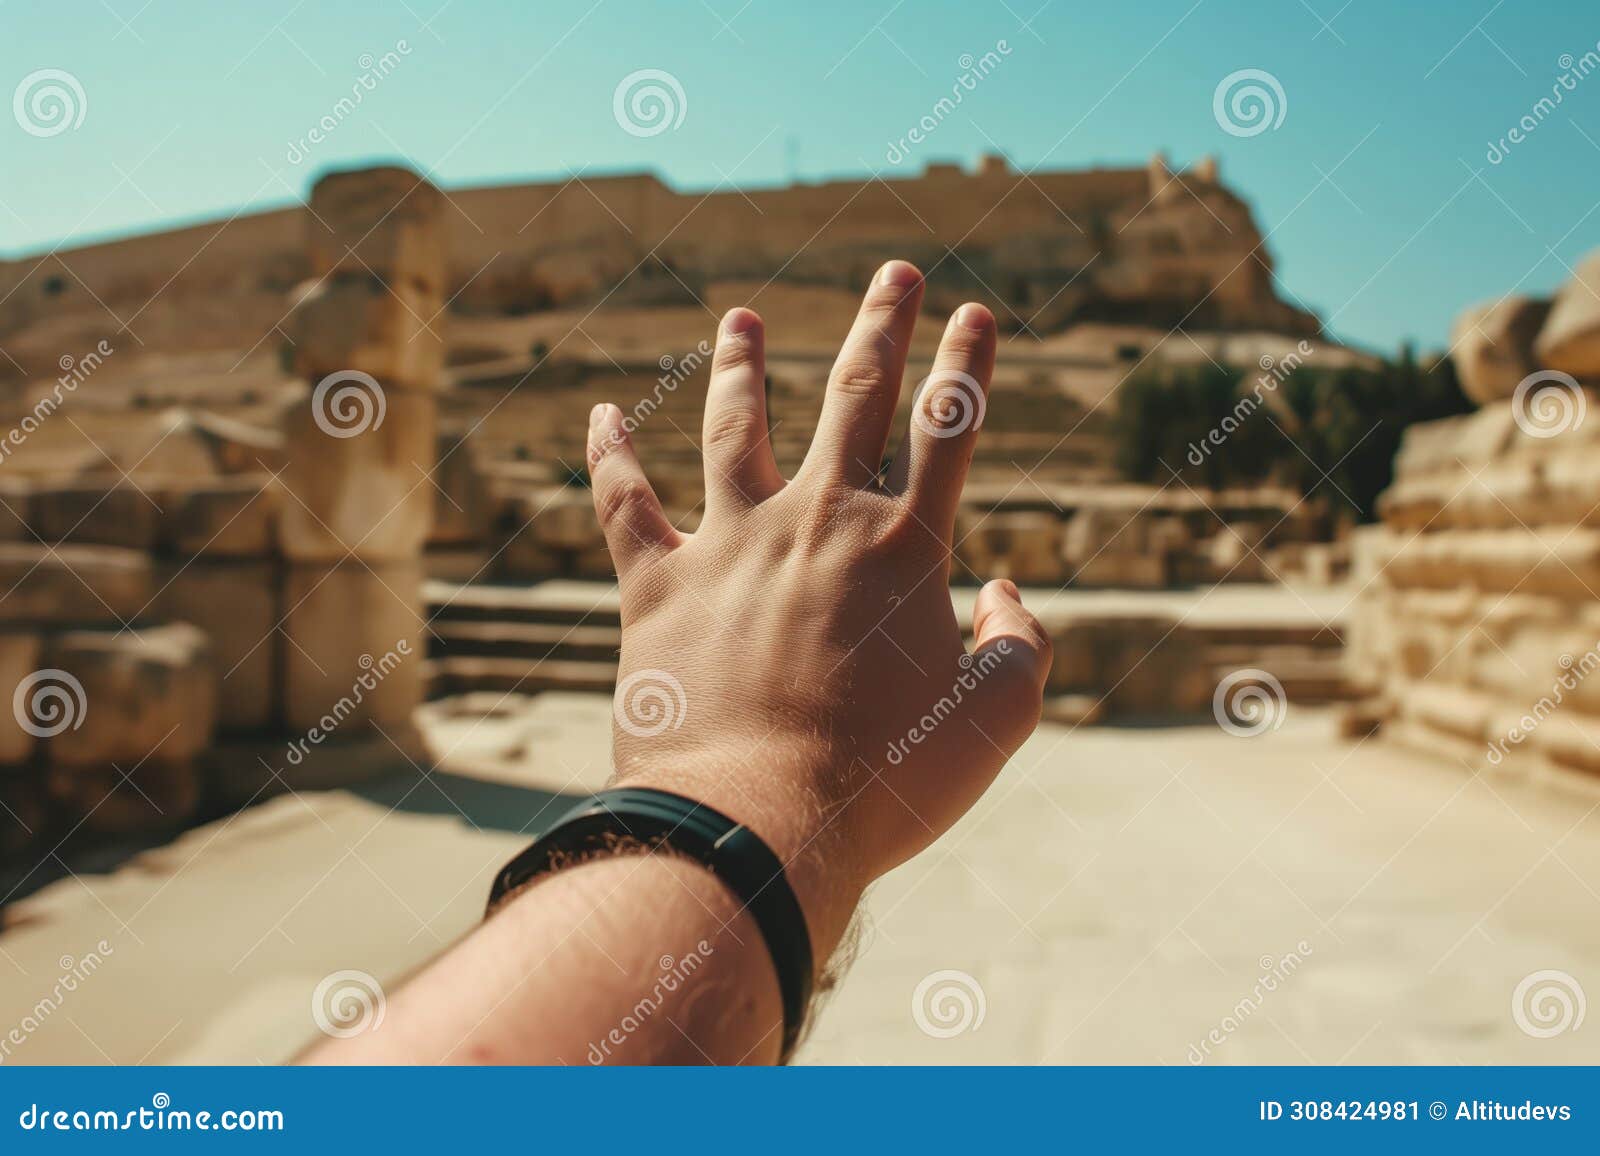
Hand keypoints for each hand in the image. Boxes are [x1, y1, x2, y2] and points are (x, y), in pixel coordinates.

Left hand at [586, 260, 1051, 953]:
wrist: (758, 825)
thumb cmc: (886, 784)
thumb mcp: (992, 723)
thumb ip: (1018, 647)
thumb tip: (1002, 593)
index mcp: (902, 550)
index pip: (948, 434)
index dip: (969, 369)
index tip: (977, 315)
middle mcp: (817, 524)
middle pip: (854, 400)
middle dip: (882, 328)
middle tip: (895, 273)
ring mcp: (731, 546)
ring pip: (737, 428)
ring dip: (743, 366)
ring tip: (741, 316)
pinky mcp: (658, 586)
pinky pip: (626, 501)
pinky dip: (611, 454)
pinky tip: (603, 413)